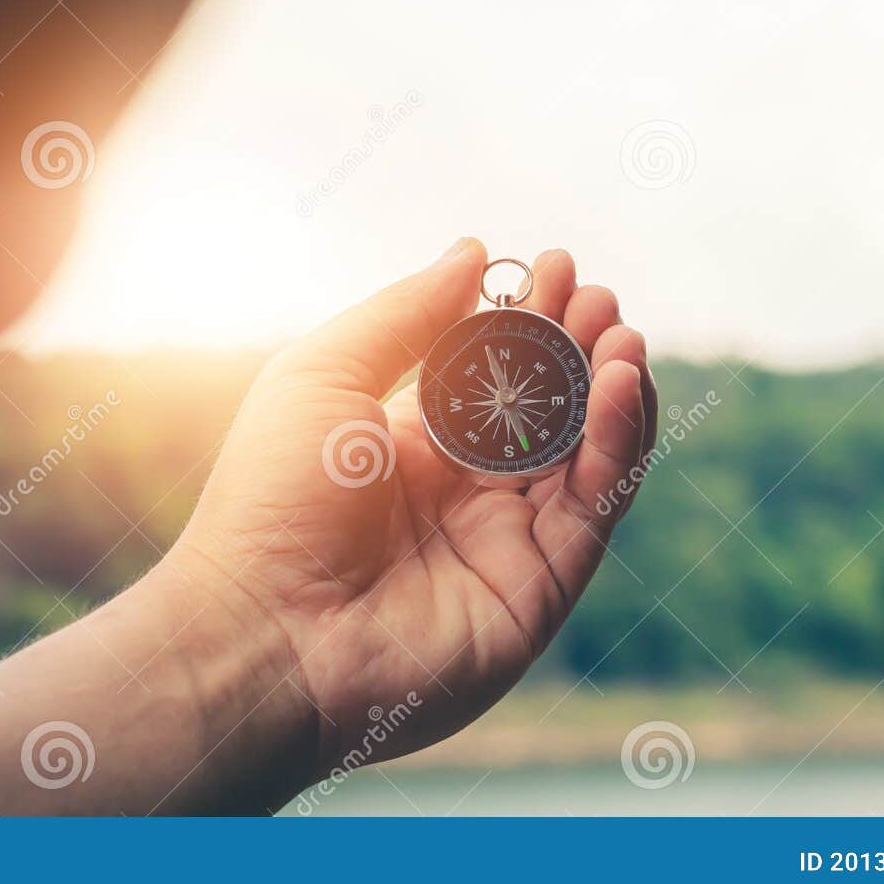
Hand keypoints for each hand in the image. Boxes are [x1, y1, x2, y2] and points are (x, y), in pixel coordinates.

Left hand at [167, 238, 656, 790]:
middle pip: (551, 410)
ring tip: (621, 332)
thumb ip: (408, 314)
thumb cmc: (272, 499)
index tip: (554, 265)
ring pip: (587, 456)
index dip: (530, 318)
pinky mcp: (540, 590)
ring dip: (612, 388)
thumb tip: (472, 252)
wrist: (262, 631)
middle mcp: (466, 494)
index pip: (497, 371)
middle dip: (579, 346)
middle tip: (599, 295)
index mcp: (415, 446)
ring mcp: (506, 544)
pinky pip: (595, 509)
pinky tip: (616, 384)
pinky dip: (618, 444)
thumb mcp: (326, 375)